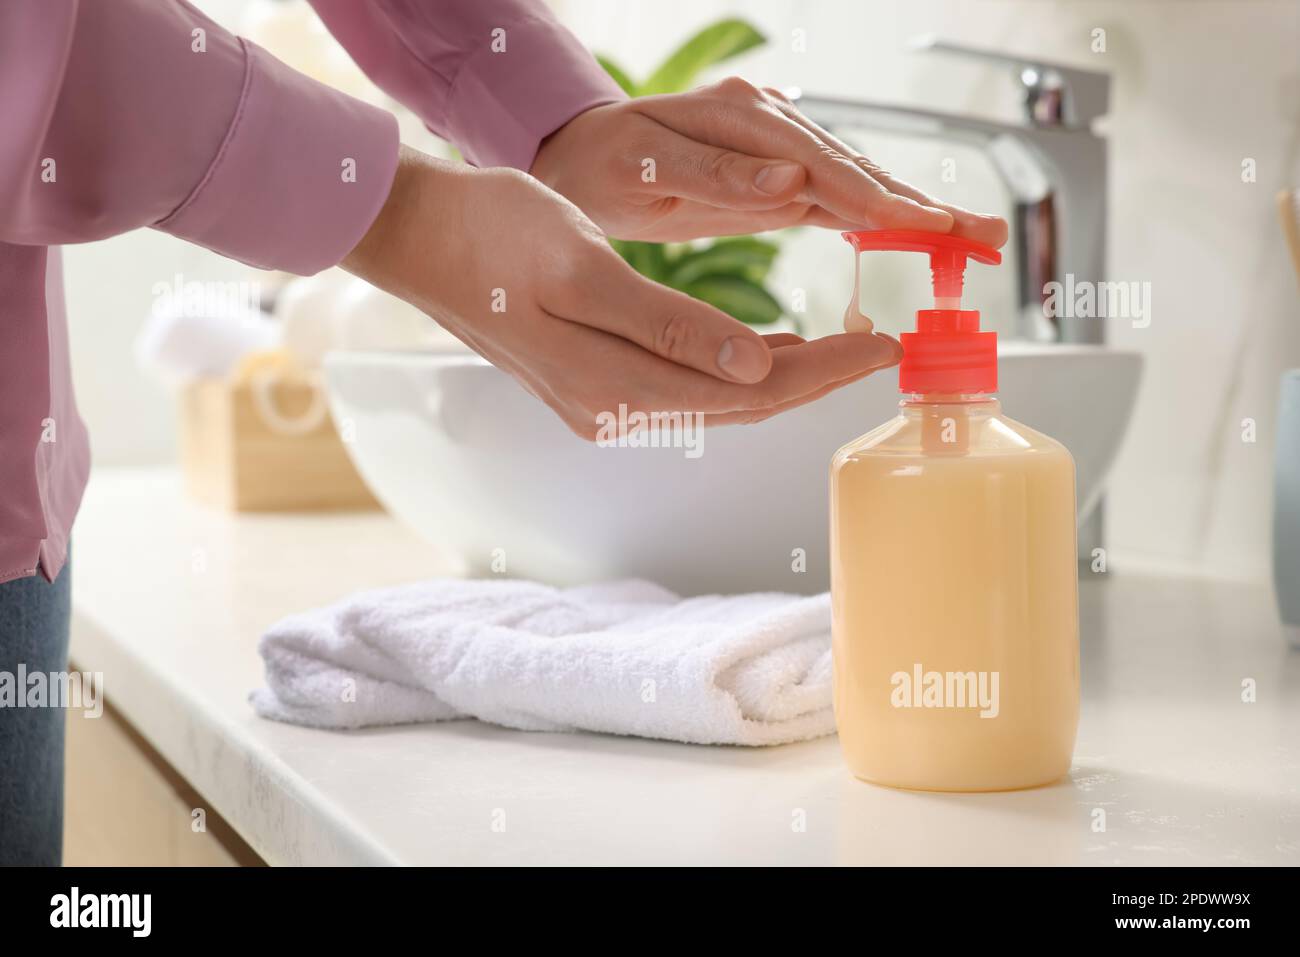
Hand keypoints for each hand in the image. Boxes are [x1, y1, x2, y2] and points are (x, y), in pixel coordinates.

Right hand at [343, 147, 900, 438]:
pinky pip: (688, 388)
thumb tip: (754, 366)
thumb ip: (667, 326)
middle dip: (817, 380)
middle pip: (740, 406)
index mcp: (613, 386)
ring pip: (718, 400)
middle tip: (882, 349)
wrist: (421, 242)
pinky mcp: (595, 384)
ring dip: (783, 378)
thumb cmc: (493, 240)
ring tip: (843, 348)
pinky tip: (767, 351)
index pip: (746, 392)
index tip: (883, 349)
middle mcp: (612, 410)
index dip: (822, 373)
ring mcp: (601, 404)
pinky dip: (737, 370)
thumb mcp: (582, 269)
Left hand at [531, 77, 1006, 246]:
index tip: (924, 228)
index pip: (822, 166)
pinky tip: (918, 233)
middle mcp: (770, 125)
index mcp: (742, 120)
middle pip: (859, 169)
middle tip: (985, 237)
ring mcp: (778, 147)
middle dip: (923, 206)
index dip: (876, 200)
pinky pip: (839, 196)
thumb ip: (719, 177)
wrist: (581, 156)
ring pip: (859, 182)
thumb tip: (792, 182)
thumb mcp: (645, 169)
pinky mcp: (778, 172)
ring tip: (976, 238)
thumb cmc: (603, 163)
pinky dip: (882, 216)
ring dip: (918, 211)